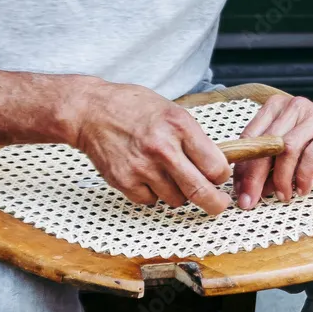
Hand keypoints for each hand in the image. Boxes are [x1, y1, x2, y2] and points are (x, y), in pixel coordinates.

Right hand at [71, 80, 231, 214]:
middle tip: (218, 204)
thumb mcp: (172, 110)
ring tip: (168, 174)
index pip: (215, 166)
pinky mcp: (125, 182)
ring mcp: (142, 168)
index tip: (220, 177)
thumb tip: (216, 165)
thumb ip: (193, 138)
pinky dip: (153, 194)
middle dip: (215, 203)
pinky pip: (151, 201)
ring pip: (176, 200)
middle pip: (200, 191)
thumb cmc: (132, 108)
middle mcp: (162, 148)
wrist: (90, 112)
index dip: (222, 175)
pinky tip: (147, 175)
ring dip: (179, 193)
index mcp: (179, 126)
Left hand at [232, 94, 312, 209]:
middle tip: (251, 199)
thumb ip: (268, 165)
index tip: (239, 190)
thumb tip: (249, 189)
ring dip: (281, 178)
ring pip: (287, 149)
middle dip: (255, 176)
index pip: (250, 137)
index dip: (242, 167)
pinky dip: (304, 176)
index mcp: (276, 108)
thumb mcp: (287, 152)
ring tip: (283, 195)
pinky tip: (303, 188)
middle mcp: (294, 108)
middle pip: (266, 144)